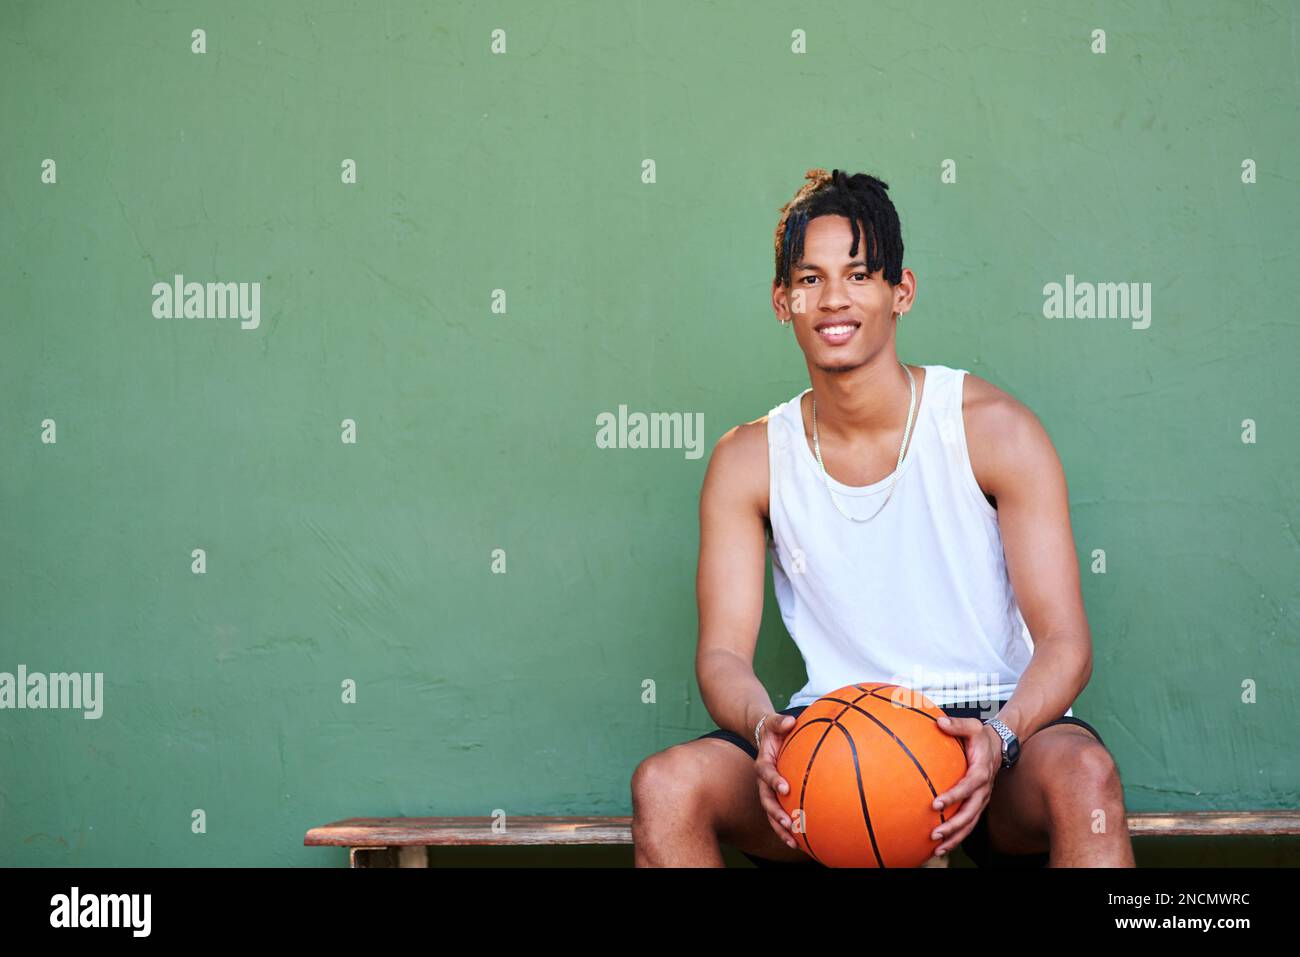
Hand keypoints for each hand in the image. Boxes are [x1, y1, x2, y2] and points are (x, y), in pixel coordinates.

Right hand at [753, 713, 800, 849]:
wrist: (766, 736)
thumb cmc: (774, 729)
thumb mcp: (774, 722)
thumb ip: (780, 721)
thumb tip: (790, 721)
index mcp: (763, 762)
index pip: (766, 773)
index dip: (774, 780)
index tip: (785, 788)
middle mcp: (763, 780)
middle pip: (766, 799)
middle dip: (775, 813)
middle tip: (788, 822)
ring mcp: (768, 790)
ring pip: (770, 812)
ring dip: (779, 827)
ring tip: (793, 841)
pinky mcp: (775, 797)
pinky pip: (778, 814)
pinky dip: (786, 828)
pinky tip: (799, 841)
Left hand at [928, 716, 1003, 856]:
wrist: (999, 746)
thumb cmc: (981, 736)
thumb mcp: (972, 726)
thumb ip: (956, 725)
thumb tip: (938, 722)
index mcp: (981, 772)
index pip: (967, 787)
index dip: (953, 796)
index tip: (935, 804)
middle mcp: (983, 790)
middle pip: (970, 813)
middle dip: (953, 826)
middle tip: (935, 833)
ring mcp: (982, 799)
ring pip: (970, 823)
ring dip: (955, 837)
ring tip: (937, 848)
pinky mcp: (978, 804)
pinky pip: (969, 823)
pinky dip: (957, 836)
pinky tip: (942, 845)